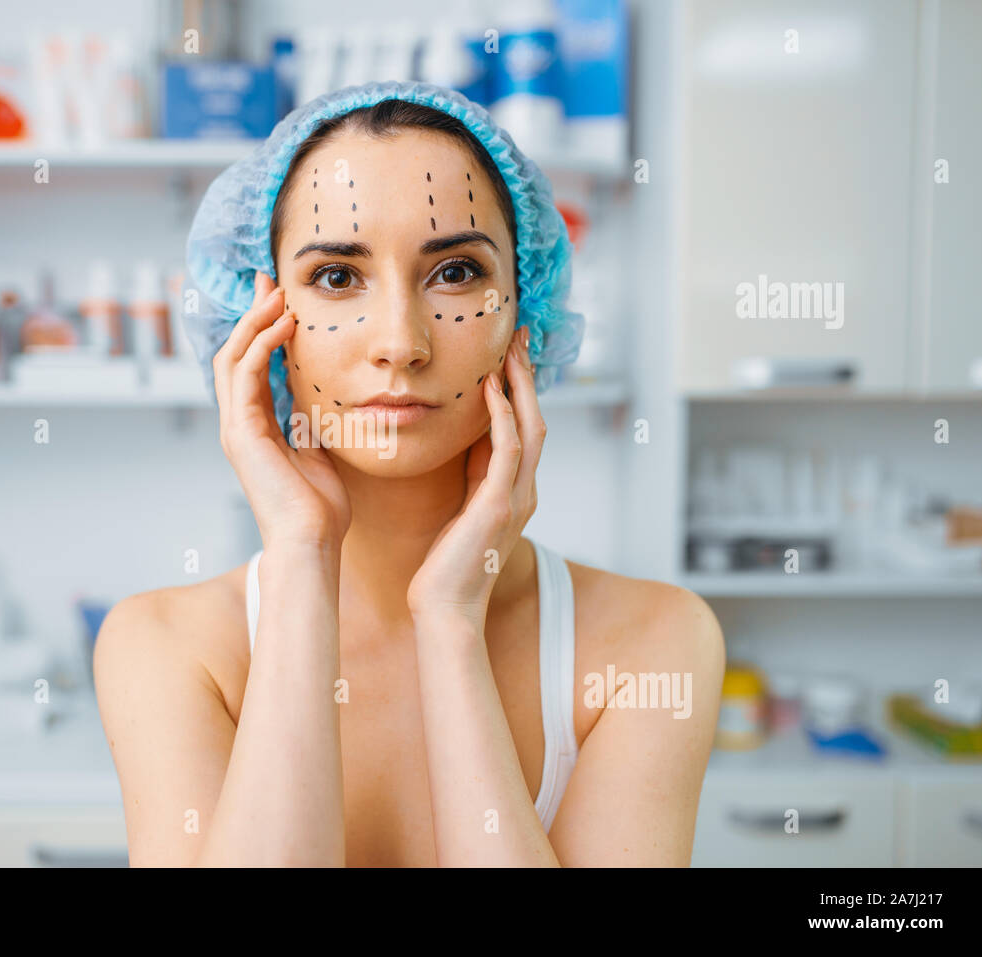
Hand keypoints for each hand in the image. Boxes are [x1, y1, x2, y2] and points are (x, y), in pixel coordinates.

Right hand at [214, 271, 351, 550]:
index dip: (262, 330)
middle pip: (234, 353)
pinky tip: (284, 324)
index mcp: (257, 429)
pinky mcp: (241, 433)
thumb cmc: (321, 509)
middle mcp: (240, 425)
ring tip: (278, 293)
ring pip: (233, 357)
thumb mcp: (321, 453)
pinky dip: (261, 344)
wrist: (312, 543)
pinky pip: (244, 374)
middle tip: (270, 280)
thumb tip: (322, 400)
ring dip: (255, 321)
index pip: (252, 367)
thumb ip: (313, 425)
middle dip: (251, 314)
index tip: (280, 299)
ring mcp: (236, 428)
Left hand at [407, 326, 544, 628]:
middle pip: (535, 419)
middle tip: (519, 336)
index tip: (511, 354)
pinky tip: (491, 389)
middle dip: (528, 376)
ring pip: (529, 429)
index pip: (523, 429)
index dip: (520, 390)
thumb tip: (465, 441)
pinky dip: (501, 417)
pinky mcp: (497, 507)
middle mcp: (523, 491)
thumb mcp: (461, 509)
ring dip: (520, 386)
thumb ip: (470, 477)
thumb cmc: (446, 567)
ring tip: (510, 349)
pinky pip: (506, 451)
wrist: (446, 610)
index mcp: (513, 491)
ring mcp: (516, 498)